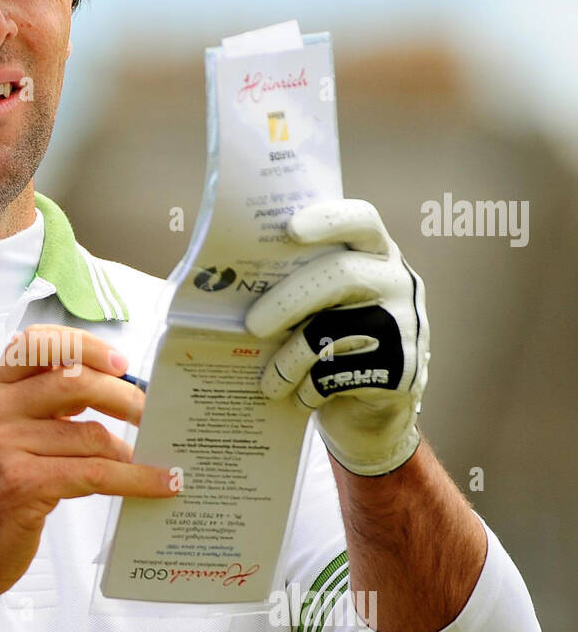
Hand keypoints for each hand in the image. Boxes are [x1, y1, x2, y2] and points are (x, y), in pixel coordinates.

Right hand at [0, 324, 175, 622]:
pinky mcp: (21, 485)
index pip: (39, 342)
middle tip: (152, 414)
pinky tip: (160, 484)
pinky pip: (96, 473)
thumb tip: (110, 391)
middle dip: (125, 397)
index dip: (86, 345)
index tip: (121, 364)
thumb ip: (41, 408)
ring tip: (152, 461)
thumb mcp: (3, 438)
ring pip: (91, 434)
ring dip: (132, 450)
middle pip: (74, 381)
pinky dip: (136, 479)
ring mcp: (3, 447)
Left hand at [244, 199, 429, 477]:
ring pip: (333, 334)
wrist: (367, 411)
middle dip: (288, 299)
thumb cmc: (328, 346)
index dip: (329, 220)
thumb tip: (224, 283)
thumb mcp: (319, 309)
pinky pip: (339, 376)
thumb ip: (296, 286)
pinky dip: (309, 391)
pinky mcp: (403, 370)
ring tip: (267, 382)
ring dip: (289, 361)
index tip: (291, 229)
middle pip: (341, 275)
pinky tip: (301, 399)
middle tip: (251, 326)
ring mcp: (406, 326)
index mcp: (375, 255)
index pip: (362, 220)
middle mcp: (399, 282)